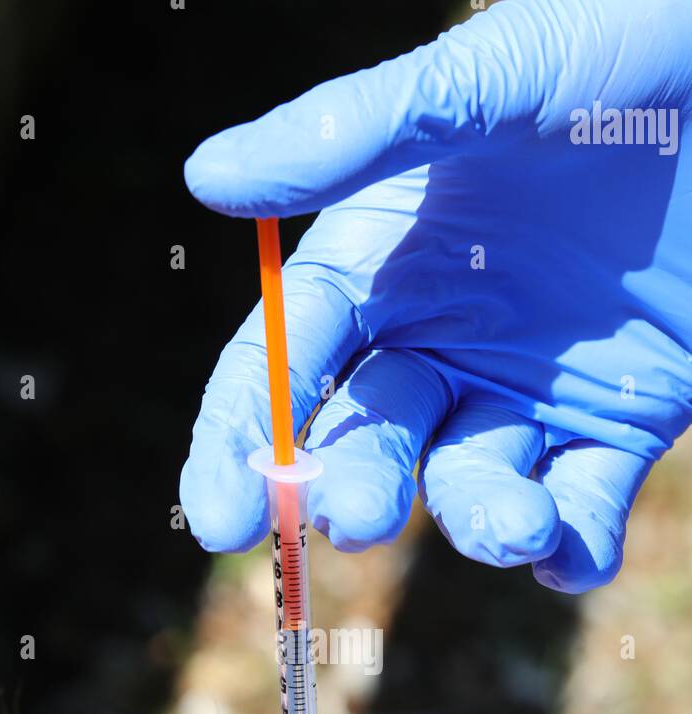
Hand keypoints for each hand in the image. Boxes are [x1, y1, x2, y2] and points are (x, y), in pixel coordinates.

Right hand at [179, 0, 691, 591]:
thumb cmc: (619, 49)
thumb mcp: (483, 87)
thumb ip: (352, 136)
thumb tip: (206, 176)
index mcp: (387, 262)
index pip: (289, 365)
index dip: (244, 441)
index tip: (217, 518)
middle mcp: (445, 339)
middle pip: (373, 438)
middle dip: (358, 486)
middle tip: (357, 518)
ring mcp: (530, 390)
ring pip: (475, 485)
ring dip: (481, 519)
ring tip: (515, 525)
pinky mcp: (620, 422)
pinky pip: (583, 507)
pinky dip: (574, 546)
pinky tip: (570, 551)